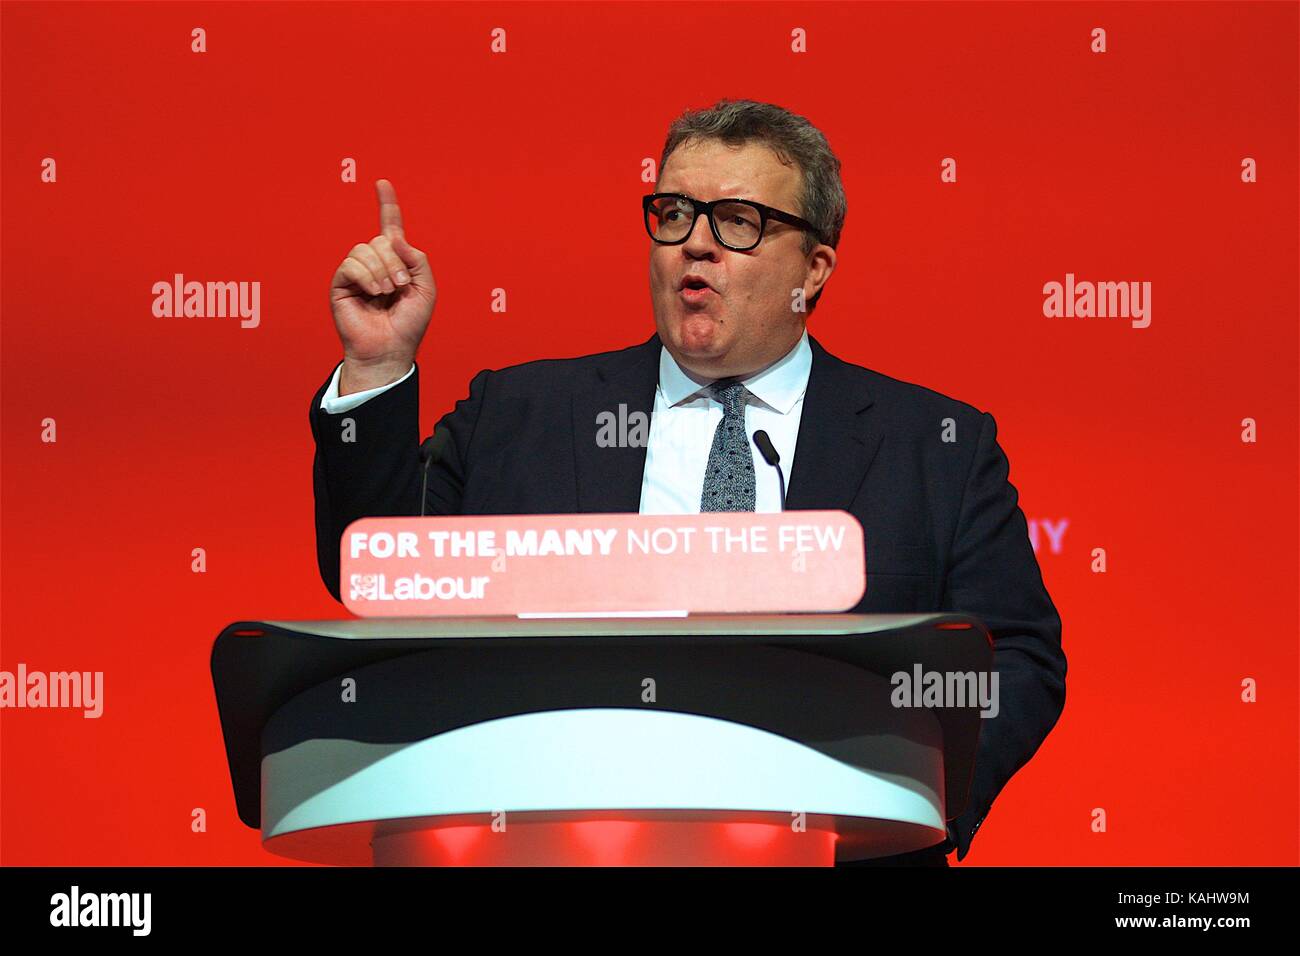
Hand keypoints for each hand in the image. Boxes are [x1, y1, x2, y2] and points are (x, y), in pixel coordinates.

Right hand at [329, 179, 436, 393]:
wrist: (391, 349)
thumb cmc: (409, 324)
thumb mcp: (426, 288)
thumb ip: (417, 259)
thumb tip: (394, 238)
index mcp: (395, 262)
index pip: (390, 228)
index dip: (387, 205)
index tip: (382, 183)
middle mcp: (374, 263)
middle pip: (380, 240)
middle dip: (394, 261)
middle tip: (400, 286)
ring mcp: (356, 273)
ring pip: (364, 249)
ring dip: (381, 271)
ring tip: (386, 293)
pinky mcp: (340, 284)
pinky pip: (351, 264)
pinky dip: (366, 276)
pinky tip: (373, 293)